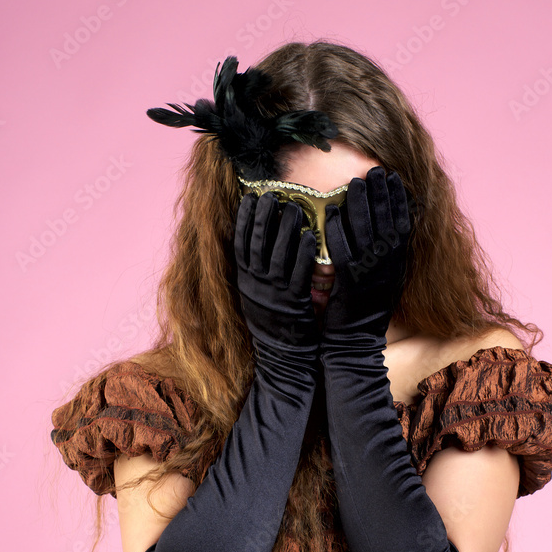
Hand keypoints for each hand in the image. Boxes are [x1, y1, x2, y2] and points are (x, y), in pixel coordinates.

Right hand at [234, 191, 320, 375]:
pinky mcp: (292, 303)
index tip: (251, 197)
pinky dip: (303, 255)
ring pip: (276, 256)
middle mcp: (255, 286)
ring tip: (293, 207)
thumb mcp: (257, 295)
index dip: (244, 219)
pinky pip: (297, 275)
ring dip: (284, 230)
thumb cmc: (274, 322)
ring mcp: (272, 295)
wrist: (282, 357)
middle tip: (272, 194)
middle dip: (263, 217)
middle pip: (256, 245)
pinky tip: (311, 237)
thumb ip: (256, 271)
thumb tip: (258, 241)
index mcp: (244, 282)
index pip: (239, 244)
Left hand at [320, 166, 410, 353]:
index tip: (393, 176)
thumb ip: (385, 253)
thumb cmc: (365, 308)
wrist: (355, 341)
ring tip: (356, 182)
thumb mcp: (383, 277)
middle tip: (375, 170)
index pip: (403, 224)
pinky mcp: (349, 283)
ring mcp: (369, 274)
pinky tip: (332, 213)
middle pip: (387, 222)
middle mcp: (387, 267)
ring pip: (366, 232)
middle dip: (382, 193)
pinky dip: (338, 230)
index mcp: (397, 264)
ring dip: (361, 205)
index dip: (398, 198)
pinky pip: (343, 251)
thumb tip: (385, 224)